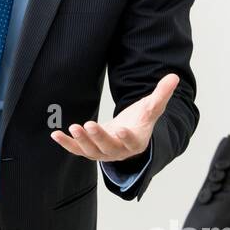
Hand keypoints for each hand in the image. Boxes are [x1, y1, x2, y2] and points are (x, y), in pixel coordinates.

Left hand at [50, 74, 178, 161]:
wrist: (129, 133)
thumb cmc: (141, 120)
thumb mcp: (152, 107)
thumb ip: (162, 94)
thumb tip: (174, 77)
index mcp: (136, 141)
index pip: (132, 141)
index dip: (126, 137)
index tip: (121, 129)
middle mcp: (119, 151)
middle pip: (108, 147)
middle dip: (97, 137)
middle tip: (86, 125)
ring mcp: (104, 153)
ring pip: (91, 151)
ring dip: (80, 141)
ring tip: (73, 127)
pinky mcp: (90, 150)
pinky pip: (77, 149)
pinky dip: (67, 144)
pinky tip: (55, 135)